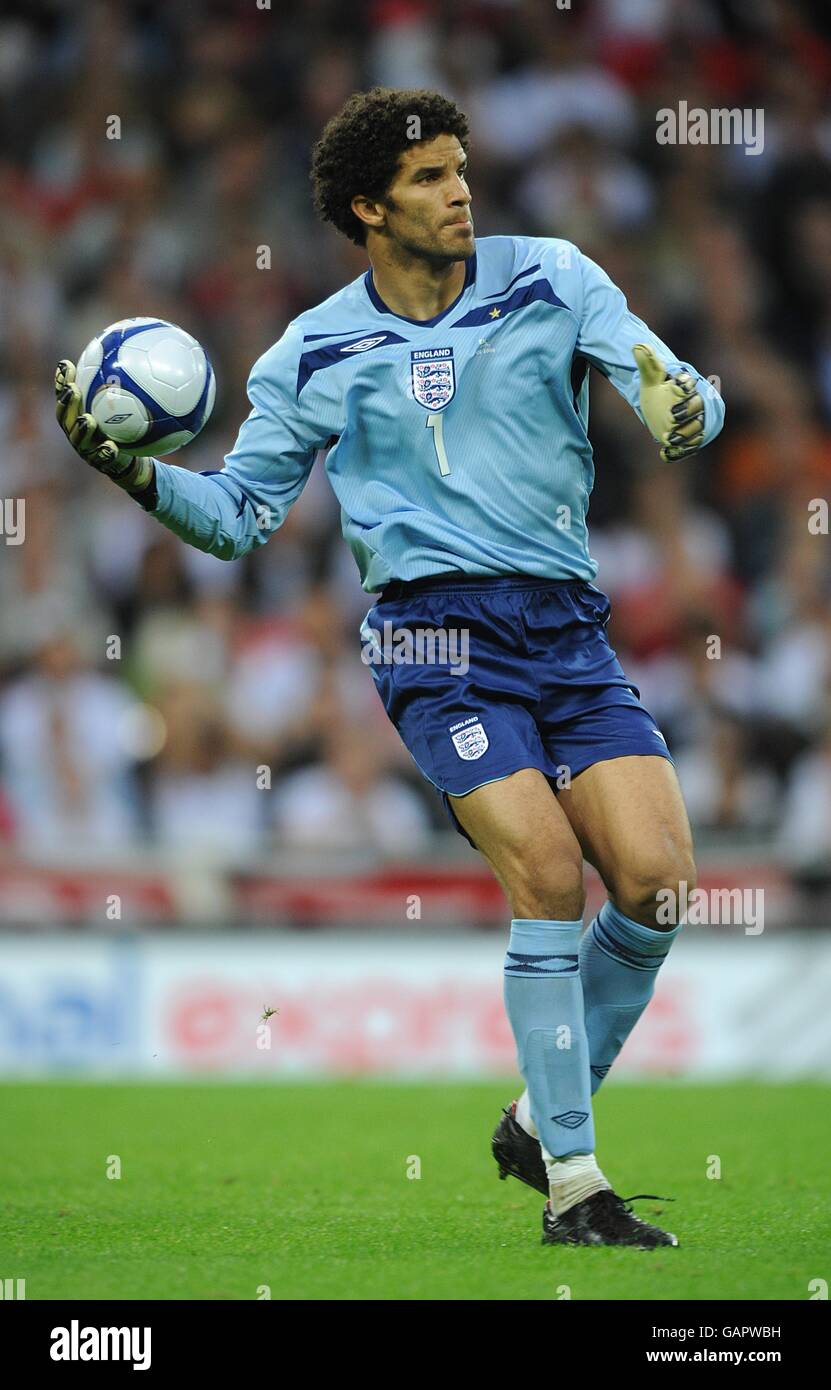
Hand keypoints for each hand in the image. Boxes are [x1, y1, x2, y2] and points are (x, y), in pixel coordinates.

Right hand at [55, 360, 153, 489]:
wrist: (131, 458)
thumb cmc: (126, 428)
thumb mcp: (127, 407)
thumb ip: (126, 385)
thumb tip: (142, 353)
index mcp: (78, 415)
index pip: (65, 396)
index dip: (62, 382)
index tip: (67, 364)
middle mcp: (76, 431)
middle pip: (64, 417)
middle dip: (67, 402)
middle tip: (74, 389)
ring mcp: (86, 448)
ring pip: (78, 439)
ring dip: (81, 429)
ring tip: (87, 419)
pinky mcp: (99, 463)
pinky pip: (101, 459)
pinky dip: (105, 452)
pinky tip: (111, 446)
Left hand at [632, 344, 704, 461]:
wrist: (661, 406)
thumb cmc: (659, 389)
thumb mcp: (651, 378)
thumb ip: (648, 364)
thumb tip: (637, 346)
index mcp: (689, 387)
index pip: (692, 386)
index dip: (686, 388)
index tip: (677, 388)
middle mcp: (697, 405)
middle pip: (698, 409)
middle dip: (688, 414)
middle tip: (673, 418)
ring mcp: (695, 423)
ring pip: (697, 430)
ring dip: (685, 435)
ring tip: (668, 439)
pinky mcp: (691, 439)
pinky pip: (689, 447)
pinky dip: (678, 452)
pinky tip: (665, 455)